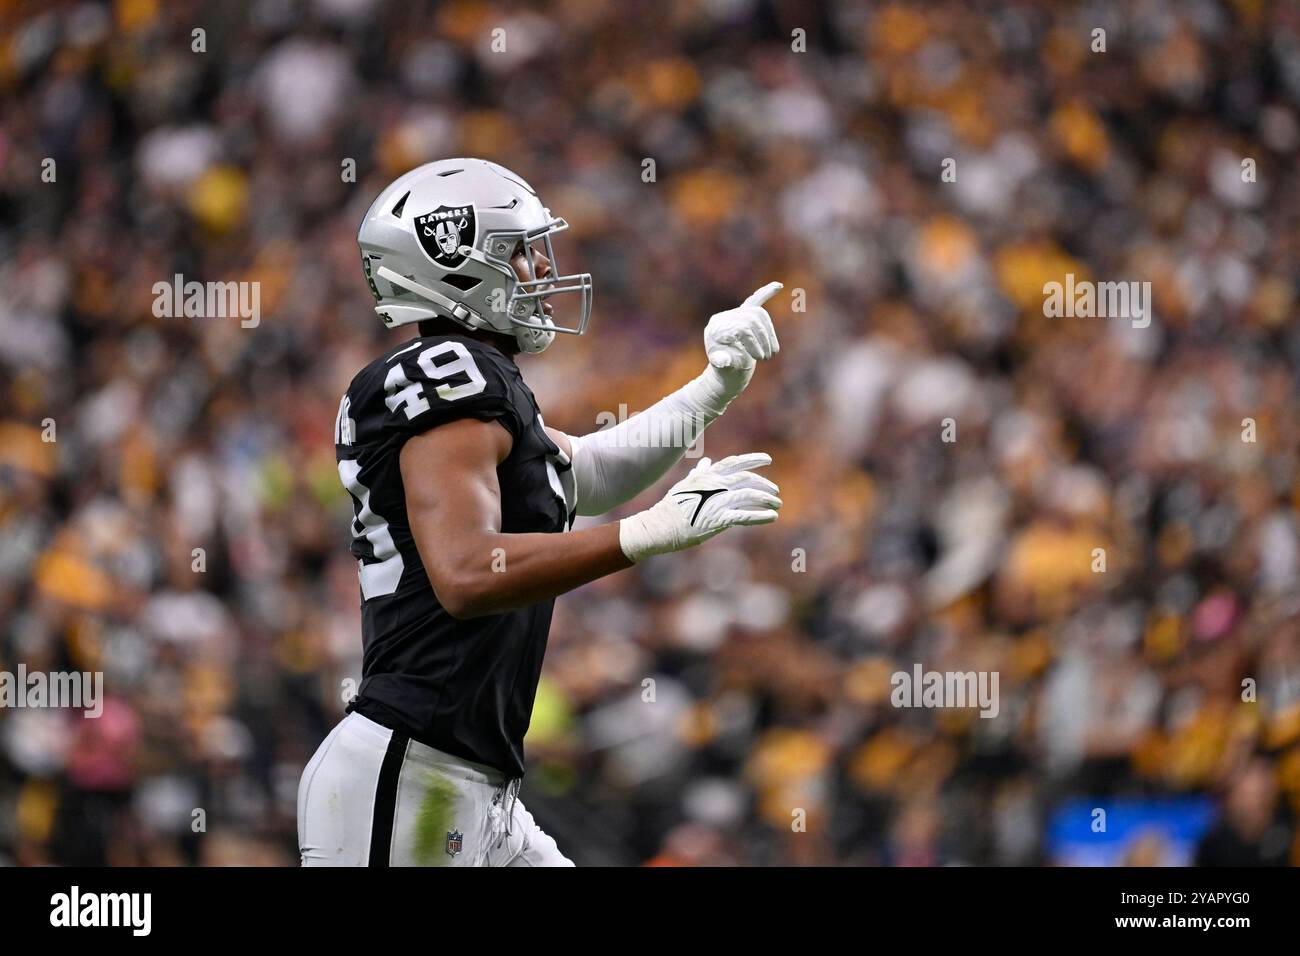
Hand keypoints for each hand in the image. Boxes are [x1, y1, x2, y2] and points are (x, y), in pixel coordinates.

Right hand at [618, 453, 781, 561]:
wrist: (659, 526)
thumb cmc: (671, 507)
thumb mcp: (685, 485)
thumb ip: (699, 473)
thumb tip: (706, 461)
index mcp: (707, 475)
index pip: (735, 462)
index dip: (753, 459)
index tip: (767, 459)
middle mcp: (714, 485)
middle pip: (746, 479)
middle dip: (764, 484)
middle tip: (775, 491)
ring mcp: (716, 501)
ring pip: (749, 496)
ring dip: (767, 500)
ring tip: (777, 506)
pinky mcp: (718, 519)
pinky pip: (745, 516)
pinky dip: (761, 516)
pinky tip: (772, 517)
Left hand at [704, 282, 781, 372]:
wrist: (726, 368)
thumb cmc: (724, 369)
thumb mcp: (722, 368)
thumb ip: (723, 362)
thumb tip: (723, 361)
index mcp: (716, 328)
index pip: (740, 328)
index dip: (753, 342)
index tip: (760, 358)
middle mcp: (724, 317)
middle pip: (751, 320)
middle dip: (762, 339)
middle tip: (766, 358)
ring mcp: (734, 315)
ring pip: (759, 316)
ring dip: (769, 334)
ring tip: (772, 352)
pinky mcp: (744, 315)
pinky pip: (755, 300)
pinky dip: (766, 293)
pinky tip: (778, 286)